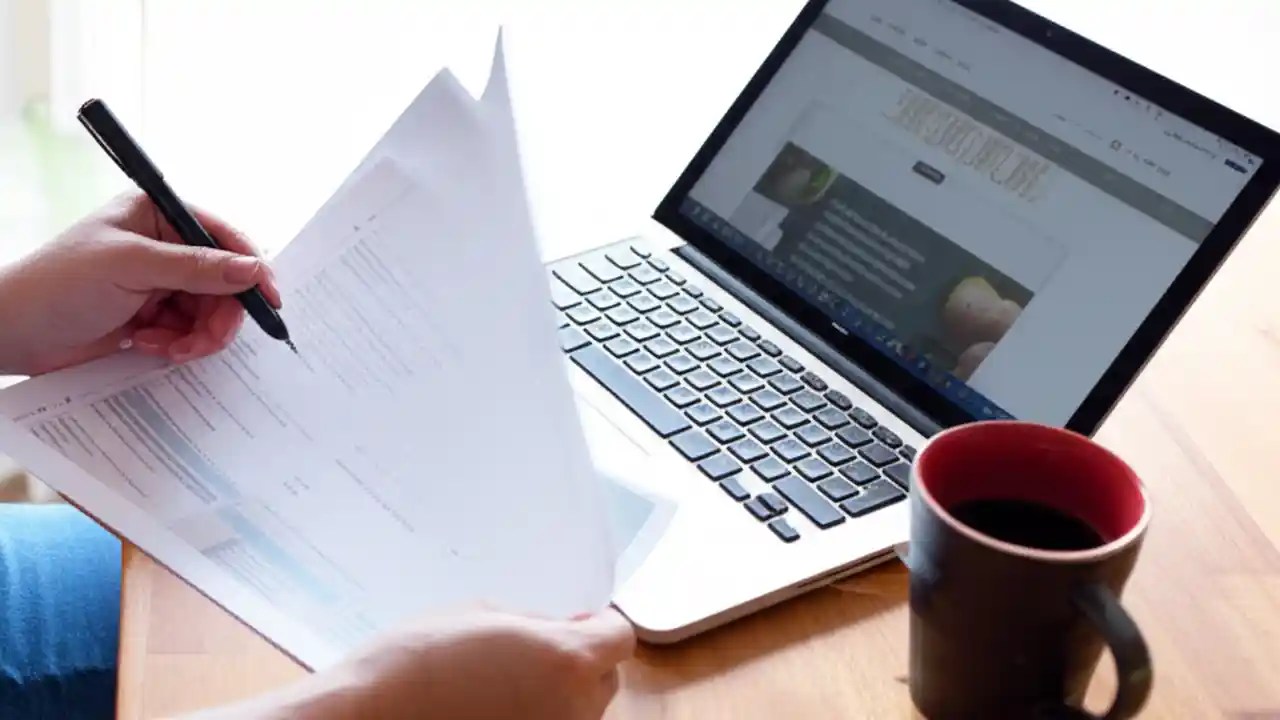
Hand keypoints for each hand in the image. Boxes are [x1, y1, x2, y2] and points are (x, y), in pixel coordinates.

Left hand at [0, 193, 280, 374]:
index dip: (249, 266)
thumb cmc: (58, 284)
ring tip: (171, 349)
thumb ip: (197, 268)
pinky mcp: (153, 317)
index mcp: (157, 214)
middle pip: (224, 281)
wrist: (12, 333)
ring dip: (197, 335)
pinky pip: (191, 332)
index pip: (222, 234)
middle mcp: (163, 246)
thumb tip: (253, 269)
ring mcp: (159, 283)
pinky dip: (178, 345)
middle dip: (219, 314)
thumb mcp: (131, 267)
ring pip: (211, 311)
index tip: (268, 297)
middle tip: (207, 342)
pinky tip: (149, 346)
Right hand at [196, 608, 635, 719]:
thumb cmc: (416, 659)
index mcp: (568, 660)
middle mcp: (573, 709)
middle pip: (603, 680)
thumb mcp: (480, 614)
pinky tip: (492, 710)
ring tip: (504, 684)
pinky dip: (532, 718)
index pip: (619, 637)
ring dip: (557, 695)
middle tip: (534, 650)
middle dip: (578, 661)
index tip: (577, 620)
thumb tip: (562, 629)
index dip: (599, 624)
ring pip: (577, 713)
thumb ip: (534, 622)